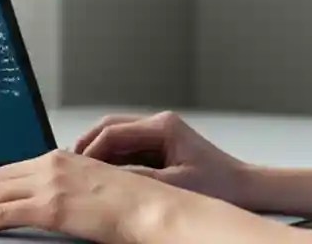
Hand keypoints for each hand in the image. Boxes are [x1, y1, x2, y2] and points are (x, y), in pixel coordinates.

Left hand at [0, 149, 193, 242]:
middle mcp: (51, 164)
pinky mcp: (50, 205)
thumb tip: (46, 205)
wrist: (152, 208)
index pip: (9, 170)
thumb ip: (65, 192)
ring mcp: (49, 183)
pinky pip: (1, 212)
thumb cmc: (132, 204)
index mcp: (61, 159)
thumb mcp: (92, 189)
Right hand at [74, 111, 253, 208]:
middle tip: (68, 167)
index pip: (114, 131)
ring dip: (98, 154)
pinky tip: (102, 177)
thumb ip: (139, 179)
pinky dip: (112, 161)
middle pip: (111, 128)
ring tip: (80, 173)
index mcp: (164, 126)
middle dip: (88, 147)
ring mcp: (159, 134)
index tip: (76, 167)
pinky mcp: (160, 146)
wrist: (243, 187)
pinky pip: (128, 149)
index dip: (91, 150)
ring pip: (117, 137)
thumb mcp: (175, 185)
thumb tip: (106, 178)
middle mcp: (160, 124)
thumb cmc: (219, 184)